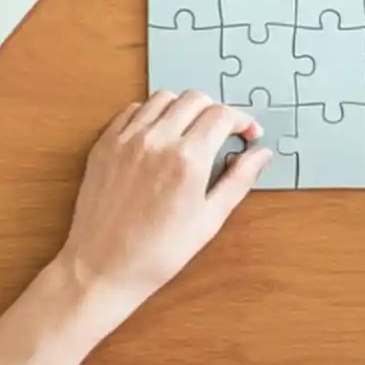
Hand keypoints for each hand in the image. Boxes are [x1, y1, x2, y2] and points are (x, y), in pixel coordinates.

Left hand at [55, 90, 271, 305]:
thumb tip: (261, 154)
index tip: (246, 132)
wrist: (103, 267)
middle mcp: (157, 140)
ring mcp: (127, 139)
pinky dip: (150, 114)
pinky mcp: (105, 144)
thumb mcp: (209, 220)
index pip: (222, 115)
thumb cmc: (158, 253)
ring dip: (182, 108)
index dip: (241, 120)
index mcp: (188, 159)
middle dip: (215, 111)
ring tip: (189, 131)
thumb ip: (238, 180)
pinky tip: (157, 135)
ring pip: (163, 97)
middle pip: (195, 99)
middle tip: (220, 133)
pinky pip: (132, 111)